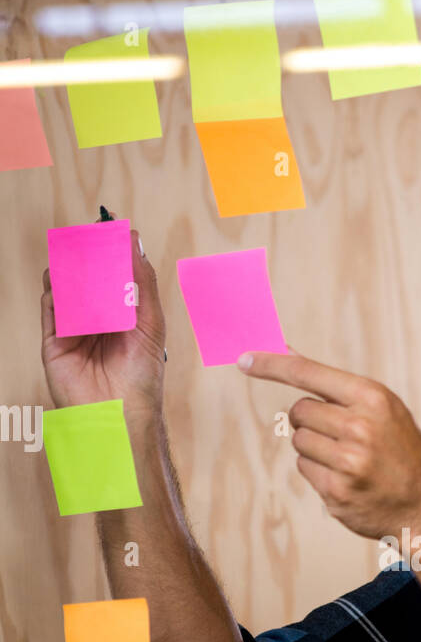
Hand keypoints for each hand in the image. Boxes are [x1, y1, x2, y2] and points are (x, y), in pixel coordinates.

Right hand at [41, 213, 165, 422]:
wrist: (119, 415)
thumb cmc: (142, 374)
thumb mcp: (150, 321)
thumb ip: (142, 282)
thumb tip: (134, 240)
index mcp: (123, 315)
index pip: (113, 274)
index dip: (110, 250)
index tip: (110, 227)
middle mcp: (98, 320)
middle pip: (86, 277)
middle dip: (86, 255)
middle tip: (88, 236)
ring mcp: (74, 329)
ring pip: (65, 288)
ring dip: (68, 270)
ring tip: (76, 257)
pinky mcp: (54, 341)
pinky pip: (50, 308)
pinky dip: (54, 292)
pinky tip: (64, 283)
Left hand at [238, 349, 420, 539]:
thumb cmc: (401, 450)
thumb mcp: (383, 408)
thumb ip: (337, 387)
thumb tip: (284, 353)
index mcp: (372, 398)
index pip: (308, 374)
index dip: (272, 364)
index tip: (244, 359)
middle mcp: (360, 427)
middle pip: (299, 411)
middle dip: (310, 421)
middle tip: (339, 434)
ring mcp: (348, 462)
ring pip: (298, 441)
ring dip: (314, 448)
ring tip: (348, 458)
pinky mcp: (336, 492)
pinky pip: (304, 468)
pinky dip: (318, 471)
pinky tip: (346, 478)